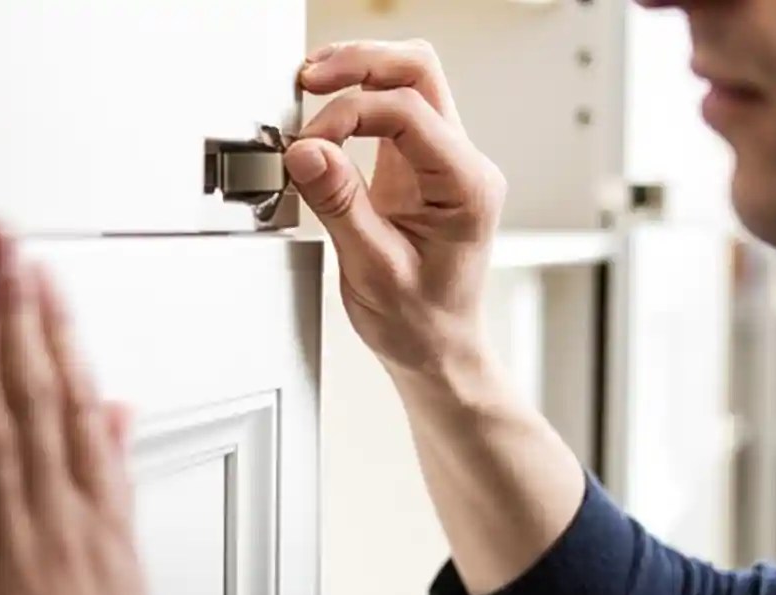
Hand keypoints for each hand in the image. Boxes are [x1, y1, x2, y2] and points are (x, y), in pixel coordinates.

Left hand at [0, 224, 169, 594]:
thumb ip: (111, 473)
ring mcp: (7, 555)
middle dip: (15, 313)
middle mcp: (53, 519)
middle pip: (33, 400)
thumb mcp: (123, 556)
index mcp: (92, 507)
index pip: (72, 397)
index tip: (39, 271)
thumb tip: (113, 411)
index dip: (55, 327)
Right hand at [286, 40, 506, 377]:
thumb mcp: (373, 269)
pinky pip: (392, 112)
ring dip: (358, 75)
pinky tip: (326, 114)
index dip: (348, 115)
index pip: (408, 113)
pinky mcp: (419, 166)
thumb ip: (340, 205)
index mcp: (467, 186)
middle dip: (360, 64)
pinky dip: (355, 102)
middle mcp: (463, 164)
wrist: (437, 349)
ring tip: (311, 86)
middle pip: (418, 72)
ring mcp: (443, 161)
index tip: (308, 144)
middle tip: (310, 78)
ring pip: (408, 81)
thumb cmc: (420, 322)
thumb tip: (307, 152)